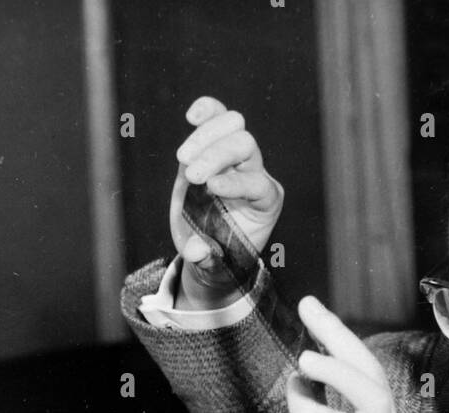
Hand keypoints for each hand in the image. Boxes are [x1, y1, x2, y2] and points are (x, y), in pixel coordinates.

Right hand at [169, 97, 283, 307]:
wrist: (204, 242)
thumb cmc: (214, 254)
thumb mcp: (210, 266)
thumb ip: (205, 261)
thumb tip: (197, 251)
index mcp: (265, 202)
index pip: (257, 182)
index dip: (235, 183)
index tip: (211, 188)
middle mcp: (255, 173)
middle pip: (245, 146)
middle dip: (217, 157)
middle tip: (191, 176)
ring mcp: (235, 157)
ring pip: (233, 126)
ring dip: (206, 137)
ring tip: (183, 158)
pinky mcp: (213, 144)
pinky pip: (217, 116)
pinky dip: (206, 111)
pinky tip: (192, 115)